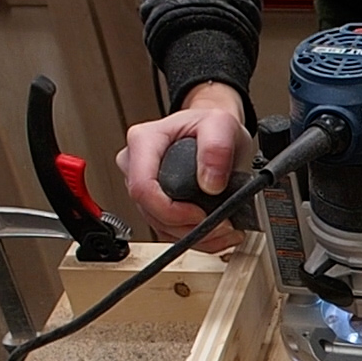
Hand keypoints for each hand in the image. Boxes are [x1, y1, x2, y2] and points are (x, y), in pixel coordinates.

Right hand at [115, 82, 250, 252]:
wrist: (214, 132)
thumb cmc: (211, 124)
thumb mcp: (221, 124)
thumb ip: (216, 148)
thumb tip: (209, 184)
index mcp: (144, 142)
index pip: (143, 188)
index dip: (171, 210)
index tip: (200, 215)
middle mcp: (136, 164)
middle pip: (150, 211)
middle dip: (188, 227)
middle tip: (223, 226)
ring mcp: (143, 186)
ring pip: (160, 226)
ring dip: (195, 236)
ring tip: (225, 230)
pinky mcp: (154, 203)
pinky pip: (169, 230)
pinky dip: (195, 237)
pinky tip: (216, 231)